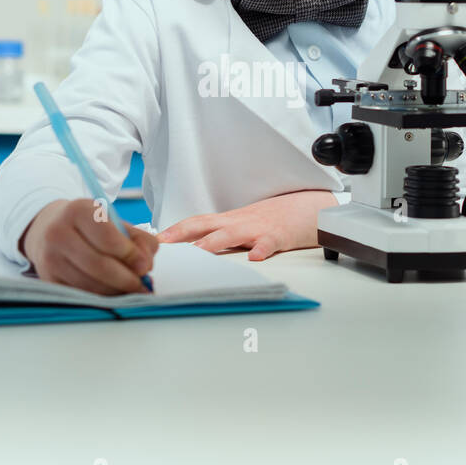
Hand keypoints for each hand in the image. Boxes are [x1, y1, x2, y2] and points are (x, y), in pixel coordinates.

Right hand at [20, 198, 158, 294]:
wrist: (48, 229)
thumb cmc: (89, 226)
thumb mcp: (114, 221)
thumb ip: (139, 239)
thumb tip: (146, 265)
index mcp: (79, 211)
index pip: (107, 237)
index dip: (130, 255)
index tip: (145, 266)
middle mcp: (59, 232)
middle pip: (99, 265)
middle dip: (126, 279)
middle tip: (142, 285)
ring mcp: (50, 257)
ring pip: (90, 284)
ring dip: (116, 291)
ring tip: (130, 289)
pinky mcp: (48, 278)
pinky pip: (80, 294)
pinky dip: (101, 297)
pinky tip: (113, 292)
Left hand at [155, 190, 337, 260]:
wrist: (312, 207)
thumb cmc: (278, 218)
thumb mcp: (246, 224)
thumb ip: (224, 236)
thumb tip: (197, 251)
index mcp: (230, 220)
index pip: (196, 222)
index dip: (174, 230)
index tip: (154, 240)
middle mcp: (240, 222)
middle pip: (205, 224)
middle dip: (181, 233)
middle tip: (162, 246)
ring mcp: (259, 228)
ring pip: (232, 233)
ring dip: (214, 242)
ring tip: (199, 251)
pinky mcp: (280, 235)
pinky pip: (269, 242)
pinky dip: (262, 249)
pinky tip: (256, 257)